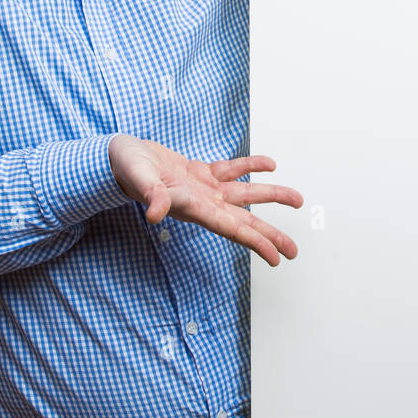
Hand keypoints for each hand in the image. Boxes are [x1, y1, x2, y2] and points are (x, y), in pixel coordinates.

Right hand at [108, 133, 303, 265]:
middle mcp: (204, 202)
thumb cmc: (127, 169)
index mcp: (193, 208)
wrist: (120, 158)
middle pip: (244, 222)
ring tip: (297, 200)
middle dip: (270, 235)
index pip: (231, 229)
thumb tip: (155, 214)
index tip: (276, 259)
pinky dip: (251, 167)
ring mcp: (204, 187)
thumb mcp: (138, 179)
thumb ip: (150, 195)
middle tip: (293, 251)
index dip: (256, 243)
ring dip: (271, 196)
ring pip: (245, 194)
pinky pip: (232, 170)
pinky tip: (270, 164)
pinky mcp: (201, 171)